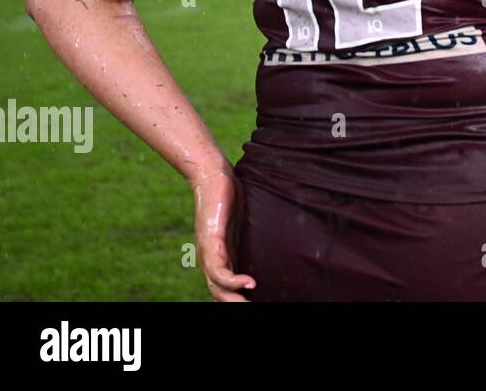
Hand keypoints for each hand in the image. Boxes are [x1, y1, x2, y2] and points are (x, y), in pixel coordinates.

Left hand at [192, 167, 255, 301]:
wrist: (213, 175)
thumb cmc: (229, 194)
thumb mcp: (242, 220)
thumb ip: (249, 232)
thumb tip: (275, 234)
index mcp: (221, 254)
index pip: (226, 285)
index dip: (238, 297)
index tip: (258, 302)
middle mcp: (212, 256)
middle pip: (220, 292)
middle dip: (235, 305)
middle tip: (254, 311)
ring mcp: (210, 250)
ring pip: (217, 286)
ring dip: (233, 300)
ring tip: (250, 307)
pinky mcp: (211, 240)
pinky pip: (220, 269)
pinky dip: (234, 280)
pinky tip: (250, 284)